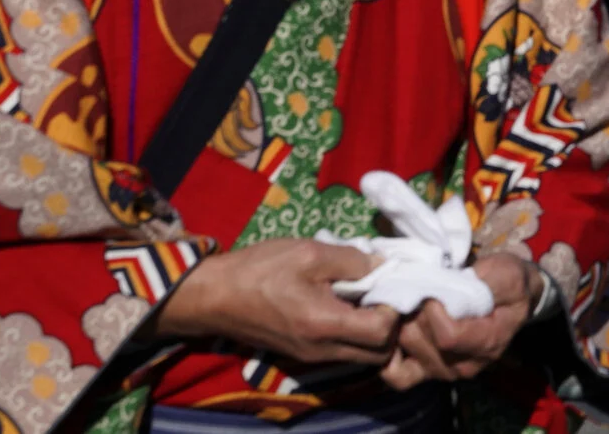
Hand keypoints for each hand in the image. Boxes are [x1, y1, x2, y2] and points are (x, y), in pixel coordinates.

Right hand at [155, 238, 400, 366]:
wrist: (213, 296)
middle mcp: (321, 350)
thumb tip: (383, 265)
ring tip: (367, 297)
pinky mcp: (303, 354)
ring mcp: (311, 356)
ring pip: (363, 356)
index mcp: (324, 325)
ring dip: (375, 332)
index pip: (383, 332)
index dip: (395, 306)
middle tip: (385, 292)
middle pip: (379, 353)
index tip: (389, 282)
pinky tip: (348, 304)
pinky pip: (343, 352)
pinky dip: (355, 334)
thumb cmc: (259, 270)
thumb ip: (352, 259)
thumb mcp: (309, 252)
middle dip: (392, 325)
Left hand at [378, 253, 536, 388]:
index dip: (434, 309)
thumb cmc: (508, 283)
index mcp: (487, 343)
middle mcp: (463, 365)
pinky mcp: (426, 372)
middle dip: (416, 309)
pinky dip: (389, 355)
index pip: (447, 336)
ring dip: (403, 321)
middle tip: (423, 289)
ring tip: (414, 302)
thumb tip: (452, 288)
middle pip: (420, 340)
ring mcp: (443, 371)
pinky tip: (396, 331)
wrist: (510, 299)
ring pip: (406, 348)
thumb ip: (486, 282)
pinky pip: (397, 375)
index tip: (436, 285)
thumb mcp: (508, 273)